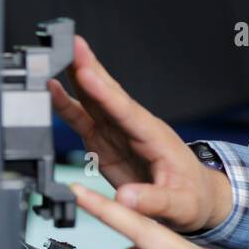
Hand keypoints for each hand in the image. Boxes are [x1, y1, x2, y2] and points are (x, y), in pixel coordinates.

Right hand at [48, 35, 230, 233]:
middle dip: (90, 68)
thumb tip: (126, 198)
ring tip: (57, 55)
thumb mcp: (180, 205)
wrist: (195, 199)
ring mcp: (119, 133)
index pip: (127, 111)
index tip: (86, 73)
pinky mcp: (107, 143)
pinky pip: (84, 119)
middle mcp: (135, 128)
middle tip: (70, 43)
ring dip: (76, 77)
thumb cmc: (192, 197)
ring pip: (95, 99)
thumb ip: (153, 200)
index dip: (105, 93)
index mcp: (155, 137)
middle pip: (109, 94)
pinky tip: (53, 89)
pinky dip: (67, 104)